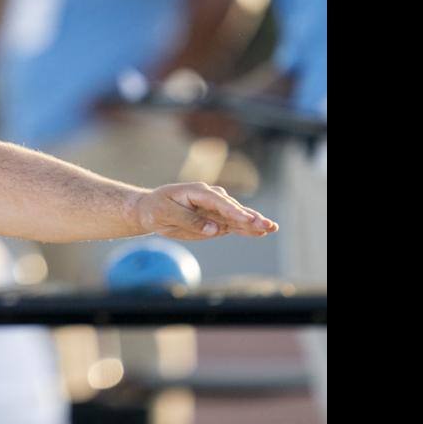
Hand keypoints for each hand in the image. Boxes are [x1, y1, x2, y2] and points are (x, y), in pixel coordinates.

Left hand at [134, 183, 277, 240]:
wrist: (151, 211)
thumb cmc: (157, 209)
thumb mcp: (167, 214)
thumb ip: (190, 221)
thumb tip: (214, 230)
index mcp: (199, 191)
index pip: (220, 202)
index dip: (234, 212)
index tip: (247, 220)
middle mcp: (211, 198)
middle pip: (234, 208)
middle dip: (251, 217)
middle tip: (268, 225)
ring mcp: (215, 210)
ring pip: (237, 217)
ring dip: (254, 223)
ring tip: (271, 228)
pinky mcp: (216, 221)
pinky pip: (233, 226)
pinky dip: (246, 229)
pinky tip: (261, 232)